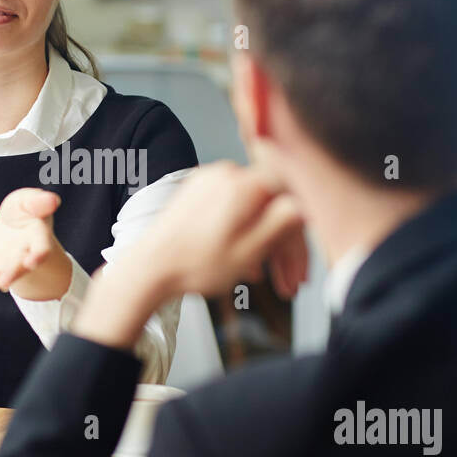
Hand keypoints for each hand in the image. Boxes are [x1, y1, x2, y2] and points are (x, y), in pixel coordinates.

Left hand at [0, 188, 72, 299]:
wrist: (11, 222)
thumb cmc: (24, 210)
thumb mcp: (30, 201)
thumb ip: (39, 202)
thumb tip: (53, 200)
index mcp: (39, 240)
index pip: (41, 251)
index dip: (37, 257)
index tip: (31, 262)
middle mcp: (24, 256)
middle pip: (20, 268)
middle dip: (12, 275)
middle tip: (3, 282)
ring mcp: (6, 264)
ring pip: (1, 275)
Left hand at [128, 161, 304, 299]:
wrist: (148, 269)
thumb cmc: (193, 264)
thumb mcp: (251, 250)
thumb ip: (284, 221)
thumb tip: (308, 202)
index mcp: (244, 184)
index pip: (294, 197)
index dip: (304, 234)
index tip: (305, 262)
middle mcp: (228, 174)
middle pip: (274, 206)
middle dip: (286, 248)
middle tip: (290, 282)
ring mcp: (210, 181)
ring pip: (255, 210)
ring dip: (266, 246)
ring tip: (268, 280)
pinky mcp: (198, 192)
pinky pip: (235, 210)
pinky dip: (245, 235)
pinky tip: (245, 265)